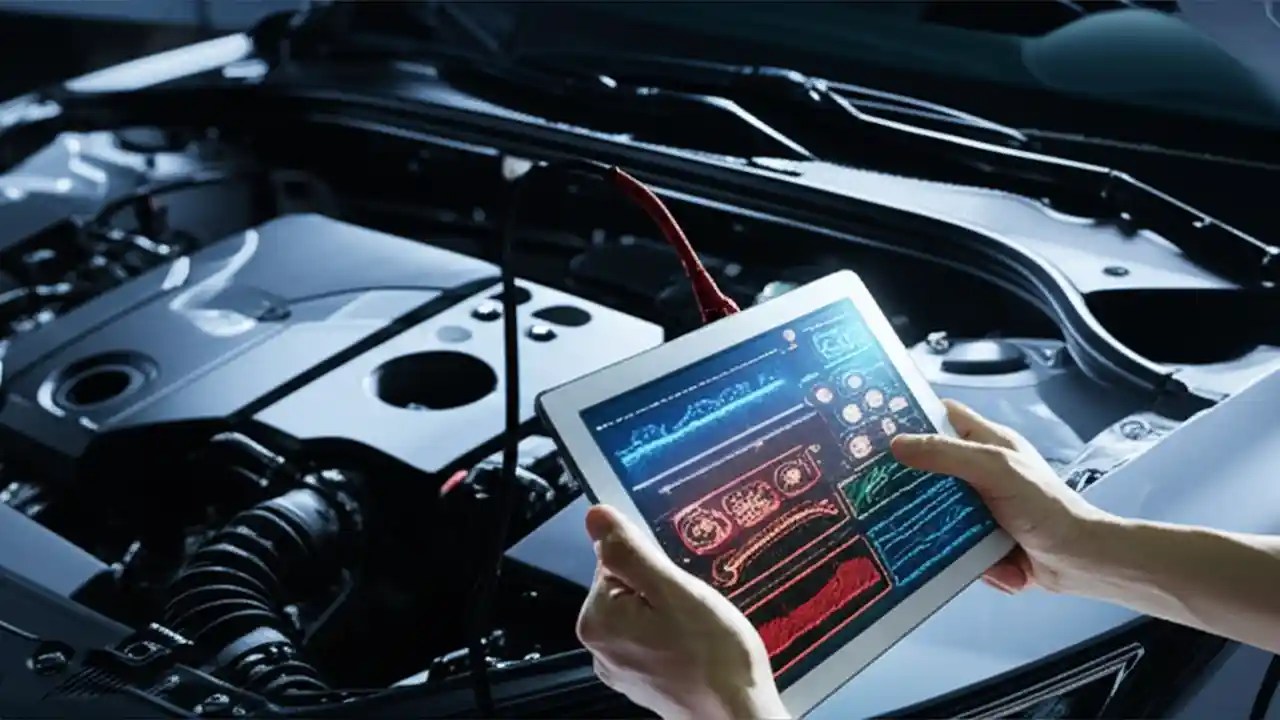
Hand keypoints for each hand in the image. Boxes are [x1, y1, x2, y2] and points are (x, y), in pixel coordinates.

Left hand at [577, 505, 787, 719]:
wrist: (737, 716)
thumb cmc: (713, 656)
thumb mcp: (674, 589)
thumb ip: (631, 552)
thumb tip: (595, 515)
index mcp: (597, 619)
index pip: (615, 560)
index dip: (653, 565)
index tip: (677, 587)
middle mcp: (599, 646)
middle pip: (627, 586)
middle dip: (662, 588)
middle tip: (692, 609)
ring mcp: (620, 667)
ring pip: (643, 612)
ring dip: (670, 612)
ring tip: (697, 630)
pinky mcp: (641, 680)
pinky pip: (653, 638)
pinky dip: (674, 636)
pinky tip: (696, 647)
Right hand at [890, 400, 1113, 594]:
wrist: (1081, 562)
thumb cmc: (1046, 507)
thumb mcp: (995, 469)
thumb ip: (947, 454)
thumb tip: (897, 445)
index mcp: (988, 443)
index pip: (943, 417)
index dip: (914, 417)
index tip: (879, 426)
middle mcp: (982, 471)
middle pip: (930, 467)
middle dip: (909, 480)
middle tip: (876, 486)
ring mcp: (981, 506)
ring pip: (937, 510)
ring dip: (935, 526)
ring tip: (914, 534)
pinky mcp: (982, 539)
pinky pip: (953, 543)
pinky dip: (959, 554)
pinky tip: (970, 561)